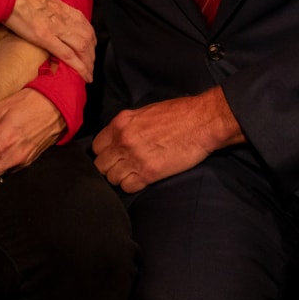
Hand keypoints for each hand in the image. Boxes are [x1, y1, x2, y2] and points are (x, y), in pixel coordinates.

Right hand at [3, 0, 94, 81]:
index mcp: (59, 4)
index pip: (81, 21)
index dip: (89, 34)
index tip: (90, 44)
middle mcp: (62, 17)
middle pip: (86, 36)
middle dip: (91, 52)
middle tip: (91, 63)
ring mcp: (55, 27)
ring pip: (82, 46)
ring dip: (88, 61)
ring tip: (89, 73)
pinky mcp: (44, 37)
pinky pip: (67, 54)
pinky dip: (79, 67)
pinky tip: (84, 76)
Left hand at [90, 86, 244, 192]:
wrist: (202, 122)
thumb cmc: (178, 114)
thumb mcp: (145, 112)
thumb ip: (127, 126)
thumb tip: (119, 137)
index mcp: (121, 123)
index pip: (96, 146)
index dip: (104, 153)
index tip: (112, 156)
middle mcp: (123, 140)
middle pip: (100, 165)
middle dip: (109, 168)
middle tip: (121, 168)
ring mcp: (135, 157)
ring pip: (112, 178)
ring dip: (120, 178)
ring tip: (133, 174)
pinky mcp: (149, 173)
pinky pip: (128, 187)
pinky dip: (132, 186)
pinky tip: (142, 179)